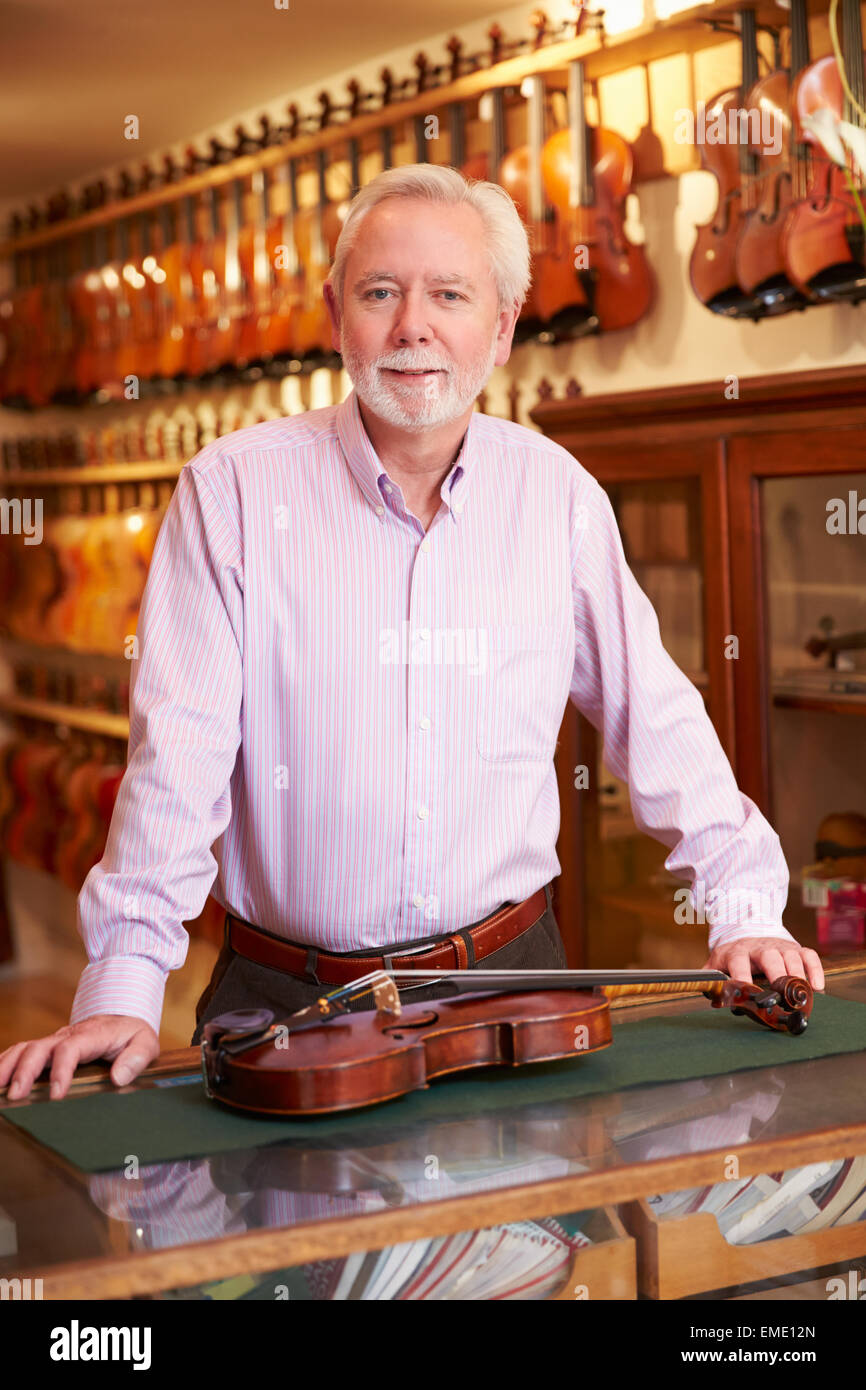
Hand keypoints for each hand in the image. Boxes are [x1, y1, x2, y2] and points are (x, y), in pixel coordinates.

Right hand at [0, 1015, 159, 1101]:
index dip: (61, 1070)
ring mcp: (54, 1040)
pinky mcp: (47, 1048)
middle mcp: (68, 1035)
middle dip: (25, 1071)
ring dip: (8, 1066)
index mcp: (92, 1035)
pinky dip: (6, 1063)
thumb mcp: (146, 1042)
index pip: (71, 1048)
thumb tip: (119, 1077)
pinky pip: (21, 1051)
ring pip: (25, 1048)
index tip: (56, 1094)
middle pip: (40, 1048)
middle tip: (16, 1096)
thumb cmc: (132, 1034)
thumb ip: (136, 1059)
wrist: (122, 1016)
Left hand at [703, 936, 823, 990]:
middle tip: (781, 993)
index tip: (747, 992)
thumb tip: (701, 990)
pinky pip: (809, 955)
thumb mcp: (717, 962)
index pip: (738, 962)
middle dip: (776, 973)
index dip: (742, 975)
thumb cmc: (733, 954)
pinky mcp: (795, 948)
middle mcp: (760, 947)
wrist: (748, 928)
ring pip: (791, 955)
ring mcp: (780, 946)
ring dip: (797, 974)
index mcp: (738, 951)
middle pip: (769, 956)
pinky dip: (815, 969)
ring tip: (801, 994)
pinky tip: (817, 986)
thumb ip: (709, 976)